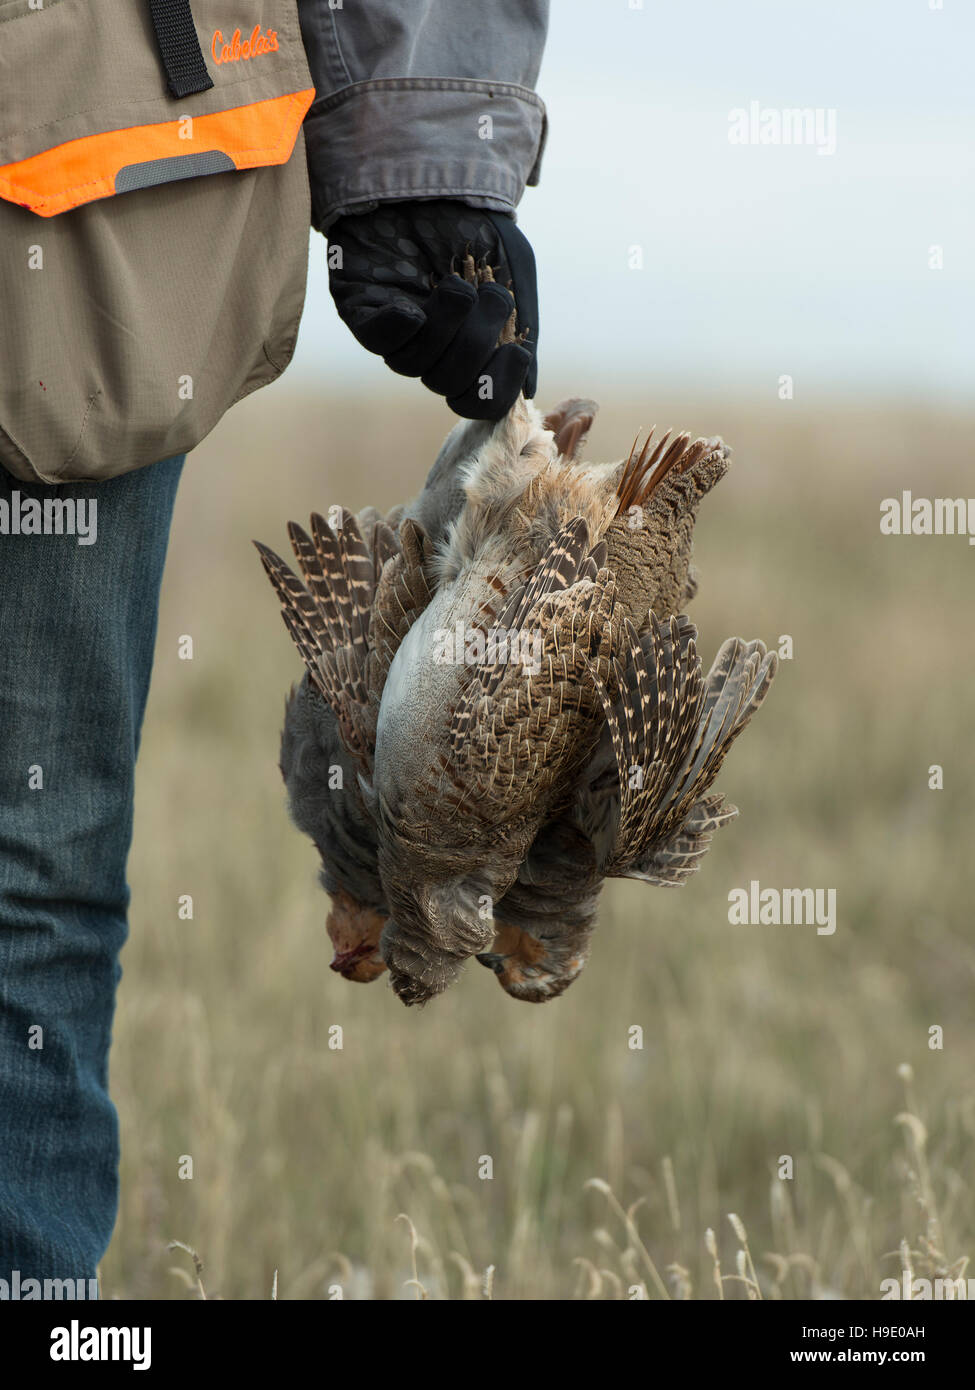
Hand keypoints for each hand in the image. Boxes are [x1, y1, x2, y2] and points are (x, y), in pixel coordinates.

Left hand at [327, 199, 537, 418]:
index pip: (479, 399)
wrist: (432, 174)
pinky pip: (378, 340)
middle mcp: (431, 349)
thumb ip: (525, 325)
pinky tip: (412, 304)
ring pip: (415, 365)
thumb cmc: (473, 224)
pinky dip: (398, 327)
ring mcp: (395, 333)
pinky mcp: (362, 311)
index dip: (497, 389)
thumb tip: (528, 391)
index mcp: (468, 347)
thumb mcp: (514, 267)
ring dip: (443, 327)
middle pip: (449, 385)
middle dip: (475, 345)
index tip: (517, 352)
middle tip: (492, 297)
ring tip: (455, 285)